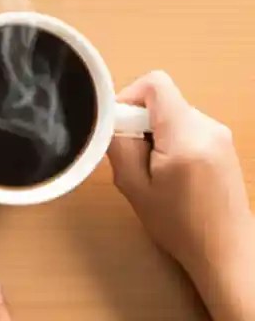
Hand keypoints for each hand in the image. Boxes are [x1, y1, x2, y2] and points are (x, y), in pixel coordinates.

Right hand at [108, 71, 254, 320]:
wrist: (226, 250)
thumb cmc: (178, 225)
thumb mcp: (134, 186)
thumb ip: (119, 144)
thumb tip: (110, 118)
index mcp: (186, 135)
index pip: (155, 84)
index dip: (128, 97)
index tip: (119, 128)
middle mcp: (208, 127)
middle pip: (162, 101)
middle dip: (139, 123)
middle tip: (133, 160)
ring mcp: (220, 134)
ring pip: (172, 115)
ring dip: (154, 134)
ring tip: (153, 172)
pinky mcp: (223, 144)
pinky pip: (186, 127)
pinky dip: (170, 141)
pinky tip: (170, 174)